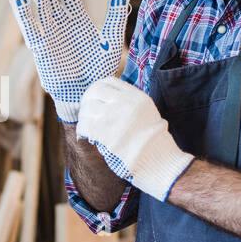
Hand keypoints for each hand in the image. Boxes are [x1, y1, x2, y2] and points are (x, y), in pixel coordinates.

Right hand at [10, 0, 129, 122]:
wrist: (86, 94)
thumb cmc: (99, 69)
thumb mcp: (112, 43)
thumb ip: (116, 18)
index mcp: (76, 16)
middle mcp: (59, 20)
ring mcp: (47, 32)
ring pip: (38, 5)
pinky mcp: (39, 47)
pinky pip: (29, 27)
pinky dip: (23, 13)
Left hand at [77, 77, 193, 200]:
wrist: (158, 160)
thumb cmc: (152, 140)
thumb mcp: (147, 111)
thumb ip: (129, 102)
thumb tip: (106, 100)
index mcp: (136, 96)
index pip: (109, 81)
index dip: (97, 88)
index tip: (94, 97)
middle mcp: (124, 103)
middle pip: (94, 91)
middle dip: (87, 101)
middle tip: (86, 111)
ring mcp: (113, 116)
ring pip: (87, 108)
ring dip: (84, 117)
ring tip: (86, 125)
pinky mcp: (104, 132)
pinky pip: (84, 125)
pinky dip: (82, 130)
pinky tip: (85, 136)